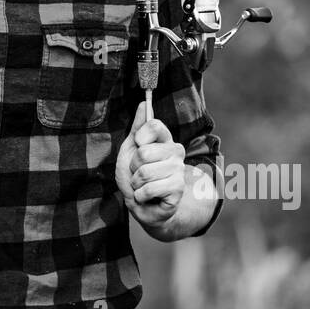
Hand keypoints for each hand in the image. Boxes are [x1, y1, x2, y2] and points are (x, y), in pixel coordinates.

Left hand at [115, 99, 185, 228]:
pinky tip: (146, 197)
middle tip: (137, 173)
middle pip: (143, 152)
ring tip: (141, 186)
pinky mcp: (177, 189)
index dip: (140, 137)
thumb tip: (144, 103)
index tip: (138, 145)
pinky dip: (140, 196)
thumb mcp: (131, 149)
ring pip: (145, 172)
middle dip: (132, 167)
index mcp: (165, 140)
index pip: (154, 125)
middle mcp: (175, 152)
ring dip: (135, 184)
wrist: (142, 205)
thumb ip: (138, 127)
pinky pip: (149, 189)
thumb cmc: (136, 176)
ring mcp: (178, 170)